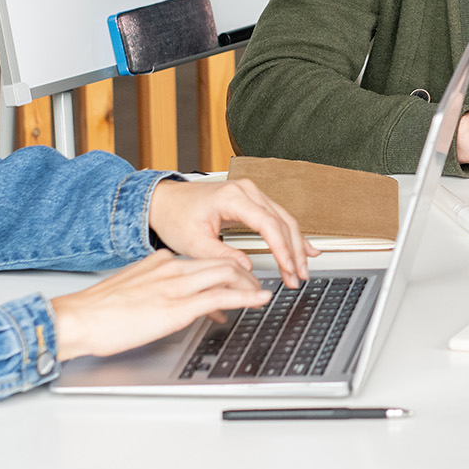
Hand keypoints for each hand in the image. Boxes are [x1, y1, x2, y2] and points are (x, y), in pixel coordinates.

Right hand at [48, 250, 270, 360]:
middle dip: (247, 274)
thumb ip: (151, 281)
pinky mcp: (178, 307)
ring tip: (263, 294)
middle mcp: (172, 268)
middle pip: (223, 262)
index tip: (238, 278)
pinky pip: (222, 296)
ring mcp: (177, 286)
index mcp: (160, 261)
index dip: (227, 268)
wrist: (77, 320)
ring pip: (228, 274)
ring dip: (251, 284)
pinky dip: (247, 296)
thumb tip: (165, 288)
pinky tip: (260, 300)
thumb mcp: (130, 286)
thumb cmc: (96, 311)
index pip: (204, 259)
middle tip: (259, 286)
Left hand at [147, 177, 308, 286]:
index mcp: (233, 197)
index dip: (282, 249)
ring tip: (303, 269)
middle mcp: (246, 190)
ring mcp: (251, 193)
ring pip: (284, 219)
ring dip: (296, 246)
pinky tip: (305, 248)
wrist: (163, 201)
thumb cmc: (175, 217)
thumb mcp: (194, 243)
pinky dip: (291, 235)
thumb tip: (248, 270)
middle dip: (294, 252)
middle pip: (282, 221)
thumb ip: (223, 257)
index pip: (268, 224)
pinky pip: (278, 217)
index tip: (288, 269)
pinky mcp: (251, 200)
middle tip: (298, 277)